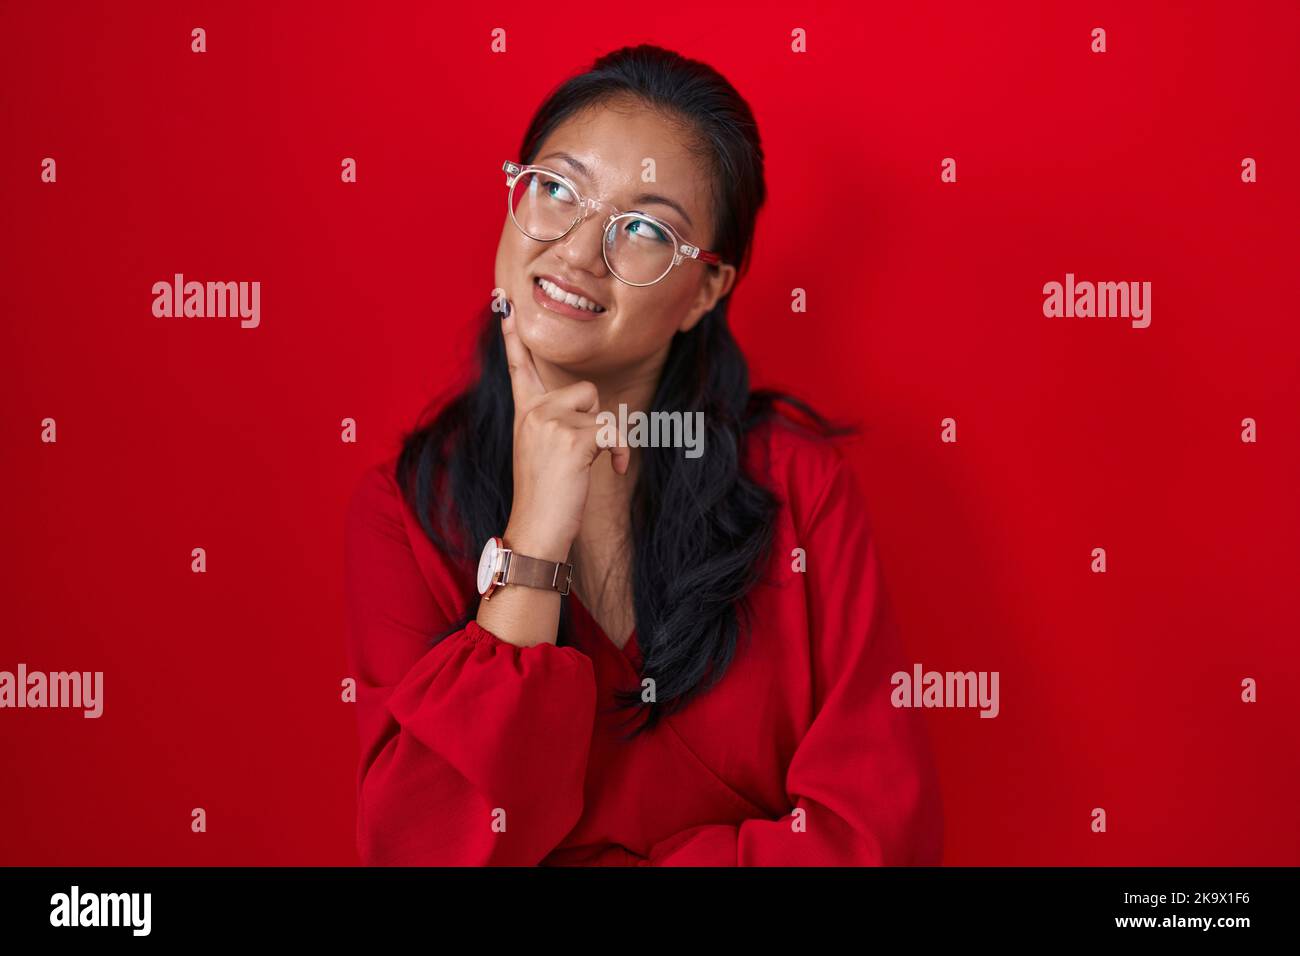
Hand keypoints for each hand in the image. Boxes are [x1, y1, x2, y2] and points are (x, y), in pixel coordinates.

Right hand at [500, 300, 630, 561]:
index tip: (503, 304)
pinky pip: (613, 431)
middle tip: (586, 455)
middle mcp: (534, 412)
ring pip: (601, 411)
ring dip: (608, 439)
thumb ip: (556, 424)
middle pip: (586, 392)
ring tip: (591, 467)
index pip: (519, 368)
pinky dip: (619, 452)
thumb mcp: (543, 451)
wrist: (536, 528)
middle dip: (596, 422)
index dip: (513, 337)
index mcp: (525, 414)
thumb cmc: (545, 497)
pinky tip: (610, 470)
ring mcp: (551, 422)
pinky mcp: (573, 438)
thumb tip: (592, 414)